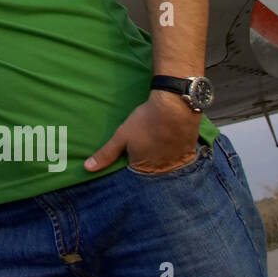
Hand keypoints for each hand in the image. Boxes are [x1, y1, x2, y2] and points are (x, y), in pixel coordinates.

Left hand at [84, 89, 200, 173]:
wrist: (175, 107)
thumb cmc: (145, 122)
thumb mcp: (121, 136)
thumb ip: (106, 154)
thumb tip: (87, 168)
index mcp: (144, 168)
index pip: (135, 170)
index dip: (133, 157)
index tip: (134, 147)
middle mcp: (162, 170)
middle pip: (153, 168)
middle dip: (149, 158)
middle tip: (149, 141)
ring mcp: (178, 162)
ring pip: (168, 163)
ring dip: (164, 155)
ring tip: (160, 139)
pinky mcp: (190, 152)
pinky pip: (182, 156)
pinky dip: (177, 150)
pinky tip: (173, 139)